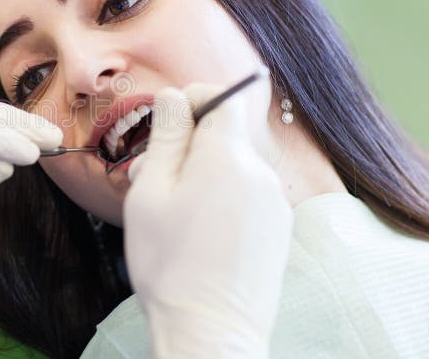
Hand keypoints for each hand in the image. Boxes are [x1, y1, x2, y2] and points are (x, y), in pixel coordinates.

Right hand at [123, 80, 291, 357]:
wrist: (210, 331)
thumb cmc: (170, 263)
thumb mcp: (151, 193)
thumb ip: (167, 137)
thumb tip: (175, 96)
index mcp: (228, 157)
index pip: (222, 98)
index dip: (193, 100)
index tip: (168, 122)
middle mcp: (261, 174)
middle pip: (224, 135)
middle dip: (188, 147)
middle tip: (152, 181)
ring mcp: (274, 203)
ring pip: (233, 167)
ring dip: (203, 174)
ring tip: (173, 213)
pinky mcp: (277, 228)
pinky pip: (246, 194)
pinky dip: (222, 198)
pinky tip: (198, 233)